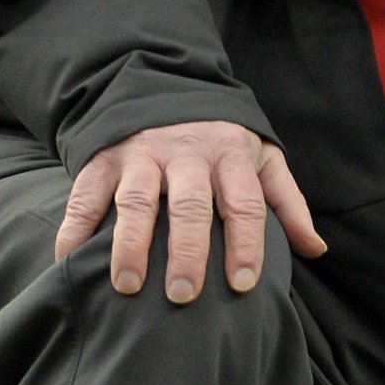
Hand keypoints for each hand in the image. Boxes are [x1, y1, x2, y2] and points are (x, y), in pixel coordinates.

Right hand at [57, 121, 325, 301]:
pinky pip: (85, 195)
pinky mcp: (101, 159)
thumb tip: (316, 250)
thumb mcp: (261, 160)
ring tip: (127, 286)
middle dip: (187, 252)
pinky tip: (68, 261)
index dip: (246, 245)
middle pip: (190, 207)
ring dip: (130, 245)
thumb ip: (287, 204)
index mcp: (230, 157)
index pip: (244, 205)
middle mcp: (186, 155)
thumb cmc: (220, 142)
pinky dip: (74, 227)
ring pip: (136, 201)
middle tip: (183, 295)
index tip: (242, 285)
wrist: (159, 89)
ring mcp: (141, 155)